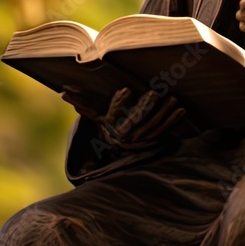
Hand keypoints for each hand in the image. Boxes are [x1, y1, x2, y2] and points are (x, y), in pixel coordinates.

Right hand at [61, 86, 186, 151]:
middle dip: (145, 107)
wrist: (119, 155)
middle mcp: (125, 137)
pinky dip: (173, 121)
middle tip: (154, 93)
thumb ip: (81, 104)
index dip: (118, 104)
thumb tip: (63, 92)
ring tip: (173, 99)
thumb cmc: (106, 131)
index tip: (125, 90)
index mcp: (111, 129)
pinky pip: (164, 131)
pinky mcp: (153, 142)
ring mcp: (141, 141)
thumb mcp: (94, 119)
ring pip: (153, 126)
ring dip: (164, 113)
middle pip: (136, 122)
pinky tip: (181, 110)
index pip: (113, 115)